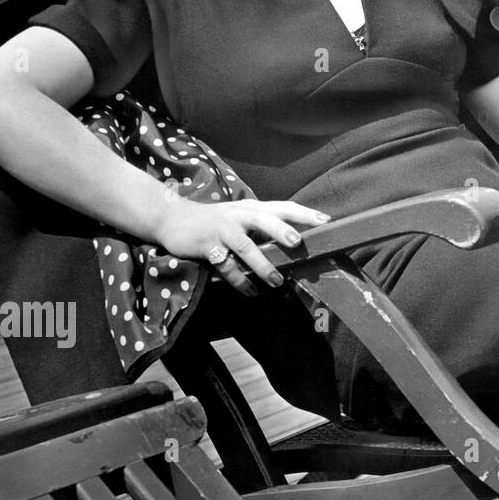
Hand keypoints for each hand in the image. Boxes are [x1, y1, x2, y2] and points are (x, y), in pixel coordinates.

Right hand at [152, 197, 330, 295]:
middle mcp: (240, 215)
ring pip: (246, 247)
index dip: (304, 214)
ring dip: (262, 266)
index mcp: (253, 208)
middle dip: (281, 230)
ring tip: (277, 282)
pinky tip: (251, 292)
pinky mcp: (208, 245)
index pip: (283, 207)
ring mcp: (223, 229)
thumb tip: (293, 245)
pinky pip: (227, 267)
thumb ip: (263, 227)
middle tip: (296, 243)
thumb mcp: (241, 217)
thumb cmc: (217, 220)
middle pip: (264, 220)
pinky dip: (240, 281)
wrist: (172, 218)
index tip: (326, 221)